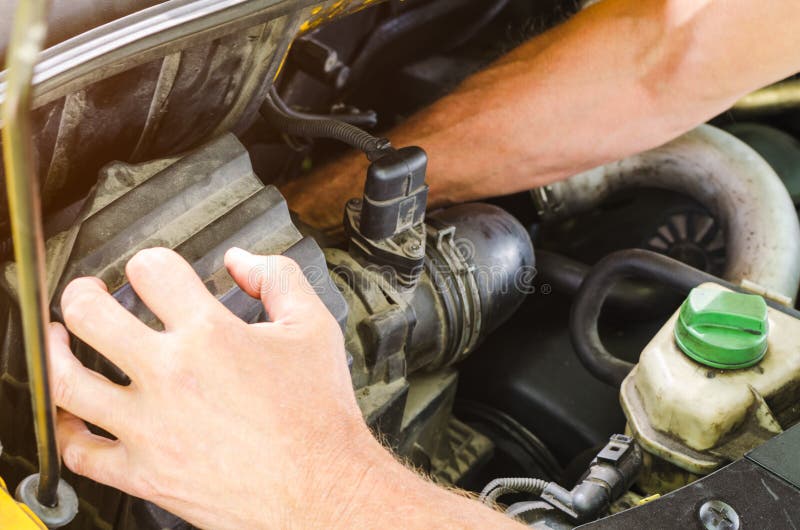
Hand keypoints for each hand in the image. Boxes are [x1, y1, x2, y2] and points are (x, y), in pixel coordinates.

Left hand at [48, 247, 380, 528]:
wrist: (321, 489)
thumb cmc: (318, 417)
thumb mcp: (314, 327)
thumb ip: (277, 278)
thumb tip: (241, 261)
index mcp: (211, 334)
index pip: (153, 271)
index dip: (151, 261)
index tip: (154, 271)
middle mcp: (171, 375)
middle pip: (91, 315)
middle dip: (84, 294)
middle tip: (90, 293)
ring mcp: (150, 427)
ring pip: (69, 380)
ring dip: (55, 351)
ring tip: (61, 339)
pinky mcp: (143, 473)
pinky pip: (79, 451)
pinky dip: (66, 428)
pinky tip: (73, 414)